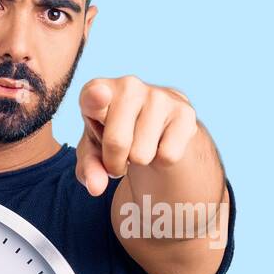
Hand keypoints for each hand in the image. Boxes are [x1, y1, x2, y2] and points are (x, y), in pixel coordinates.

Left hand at [74, 75, 198, 196]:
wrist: (155, 127)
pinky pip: (168, 156)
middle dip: (115, 162)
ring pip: (142, 155)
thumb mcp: (94, 154)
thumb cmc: (115, 137)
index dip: (96, 99)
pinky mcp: (185, 112)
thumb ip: (88, 169)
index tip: (101, 96)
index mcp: (97, 90)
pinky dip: (162, 160)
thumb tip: (96, 187)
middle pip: (117, 143)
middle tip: (120, 155)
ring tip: (140, 145)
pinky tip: (160, 143)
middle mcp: (128, 85)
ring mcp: (159, 96)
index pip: (94, 94)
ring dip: (139, 161)